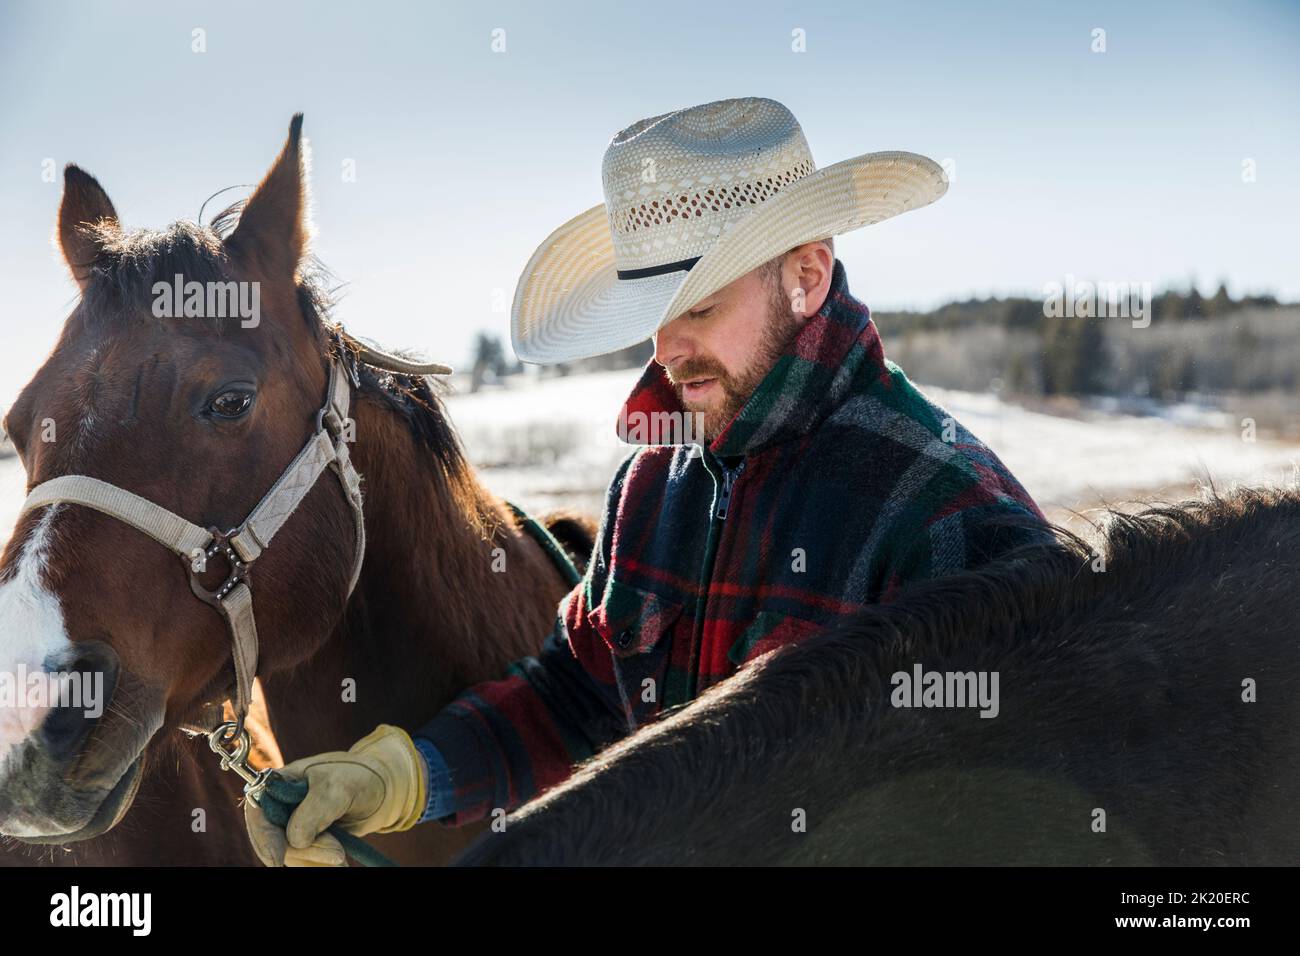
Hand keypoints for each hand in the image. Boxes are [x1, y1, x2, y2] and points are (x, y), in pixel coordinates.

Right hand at [243, 724, 427, 866]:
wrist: (380, 789)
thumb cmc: (358, 778)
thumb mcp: (338, 787)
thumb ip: (314, 811)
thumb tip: (294, 842)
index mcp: (280, 783)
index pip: (257, 811)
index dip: (264, 837)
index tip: (278, 858)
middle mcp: (281, 806)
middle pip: (274, 840)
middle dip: (304, 851)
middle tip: (337, 853)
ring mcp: (292, 825)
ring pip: (290, 855)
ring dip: (316, 860)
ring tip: (341, 855)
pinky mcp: (306, 842)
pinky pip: (304, 861)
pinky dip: (319, 864)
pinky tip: (339, 862)